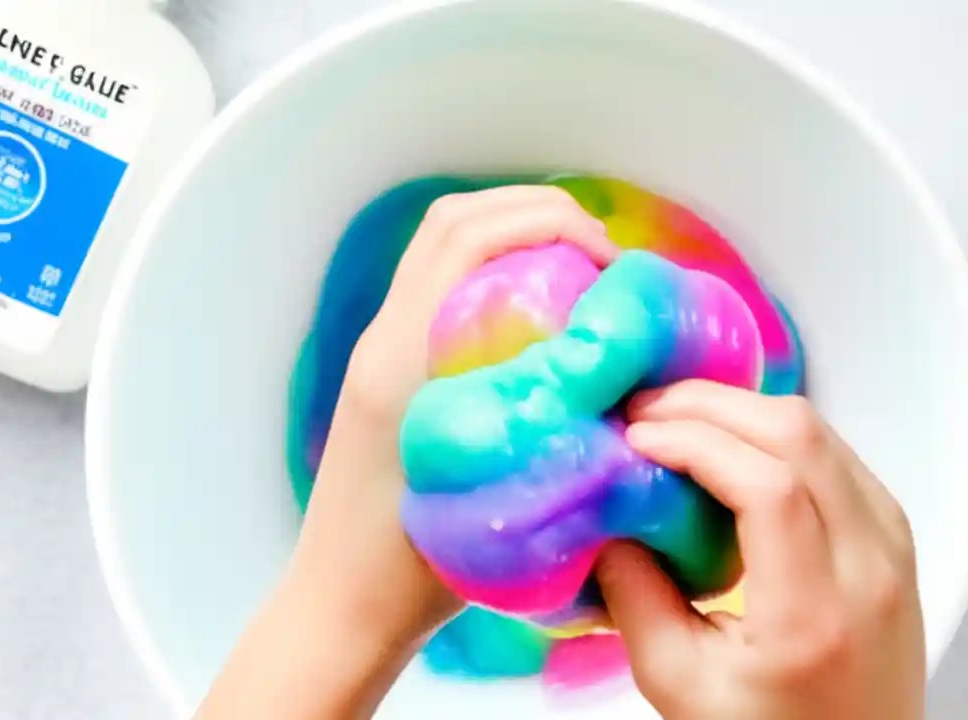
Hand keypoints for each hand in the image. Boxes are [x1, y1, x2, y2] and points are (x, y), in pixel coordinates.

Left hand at [196, 186, 615, 719]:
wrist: (342, 605)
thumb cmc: (416, 575)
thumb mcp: (502, 500)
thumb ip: (555, 428)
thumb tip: (625, 376)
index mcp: (404, 358)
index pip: (471, 238)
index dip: (551, 225)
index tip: (610, 263)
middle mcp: (385, 338)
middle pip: (455, 221)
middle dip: (537, 214)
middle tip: (601, 257)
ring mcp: (378, 349)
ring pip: (442, 245)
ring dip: (512, 234)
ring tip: (577, 271)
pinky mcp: (383, 368)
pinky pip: (439, 284)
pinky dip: (492, 270)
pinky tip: (540, 313)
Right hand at [597, 381, 924, 719]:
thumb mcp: (679, 685)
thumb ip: (636, 598)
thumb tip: (609, 518)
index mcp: (815, 614)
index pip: (767, 484)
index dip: (695, 440)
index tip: (636, 438)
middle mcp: (871, 569)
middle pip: (800, 437)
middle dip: (711, 405)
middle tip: (646, 412)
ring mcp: (893, 549)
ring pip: (823, 433)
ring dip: (744, 410)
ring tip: (679, 422)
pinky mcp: (894, 541)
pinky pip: (838, 456)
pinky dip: (779, 434)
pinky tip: (732, 446)